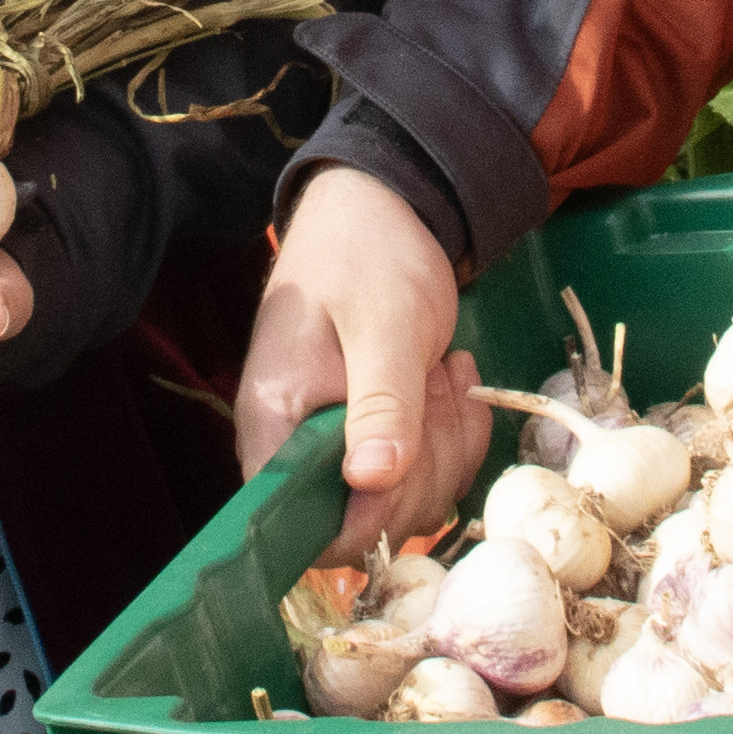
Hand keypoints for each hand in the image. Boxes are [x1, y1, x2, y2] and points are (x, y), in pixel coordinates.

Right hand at [233, 166, 485, 560]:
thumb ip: (380, 402)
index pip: (301, 525)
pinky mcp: (379, 437)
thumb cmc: (369, 254)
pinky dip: (456, 433)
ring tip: (441, 369)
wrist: (384, 208)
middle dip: (422, 463)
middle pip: (367, 519)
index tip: (407, 460)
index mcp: (276, 422)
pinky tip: (450, 376)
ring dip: (445, 442)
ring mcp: (340, 444)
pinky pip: (428, 472)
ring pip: (406, 499)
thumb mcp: (384, 323)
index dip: (365, 516)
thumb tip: (372, 481)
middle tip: (431, 382)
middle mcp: (298, 448)